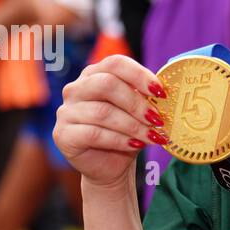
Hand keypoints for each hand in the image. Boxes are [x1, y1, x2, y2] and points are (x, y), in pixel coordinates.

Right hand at [53, 54, 168, 190]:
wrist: (110, 166)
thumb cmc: (126, 133)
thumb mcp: (139, 112)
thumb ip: (146, 97)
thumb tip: (166, 91)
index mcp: (95, 75)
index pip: (115, 63)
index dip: (139, 75)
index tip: (161, 92)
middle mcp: (76, 89)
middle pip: (106, 84)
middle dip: (137, 103)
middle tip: (158, 119)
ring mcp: (66, 111)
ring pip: (103, 112)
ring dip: (133, 126)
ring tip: (153, 137)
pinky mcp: (63, 134)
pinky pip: (93, 134)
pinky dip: (119, 140)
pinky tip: (135, 145)